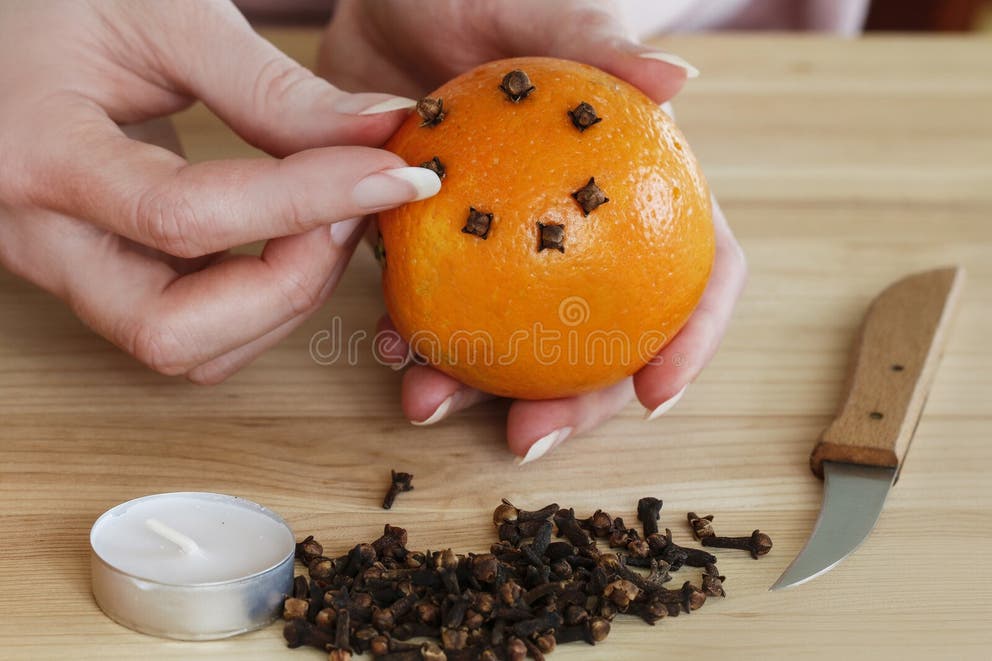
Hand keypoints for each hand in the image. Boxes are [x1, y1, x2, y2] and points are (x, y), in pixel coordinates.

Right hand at [0, 0, 438, 382]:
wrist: (8, 33)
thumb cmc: (66, 4)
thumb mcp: (165, 15)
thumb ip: (272, 88)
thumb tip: (383, 134)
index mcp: (37, 154)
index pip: (185, 216)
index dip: (307, 201)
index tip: (394, 175)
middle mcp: (37, 238)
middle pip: (171, 332)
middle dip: (287, 288)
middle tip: (350, 216)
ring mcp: (63, 271)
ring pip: (185, 350)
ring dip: (279, 305)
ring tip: (327, 222)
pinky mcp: (97, 280)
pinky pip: (189, 333)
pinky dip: (258, 305)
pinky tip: (291, 242)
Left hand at [321, 1, 746, 460]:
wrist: (378, 7)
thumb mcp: (527, 9)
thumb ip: (598, 42)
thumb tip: (685, 78)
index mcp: (632, 181)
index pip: (697, 265)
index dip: (692, 336)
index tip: (657, 395)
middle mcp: (580, 230)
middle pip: (606, 336)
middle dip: (576, 400)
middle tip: (530, 436)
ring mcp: (509, 249)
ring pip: (518, 342)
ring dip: (481, 390)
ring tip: (428, 403)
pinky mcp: (444, 252)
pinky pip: (440, 314)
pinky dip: (419, 343)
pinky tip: (391, 351)